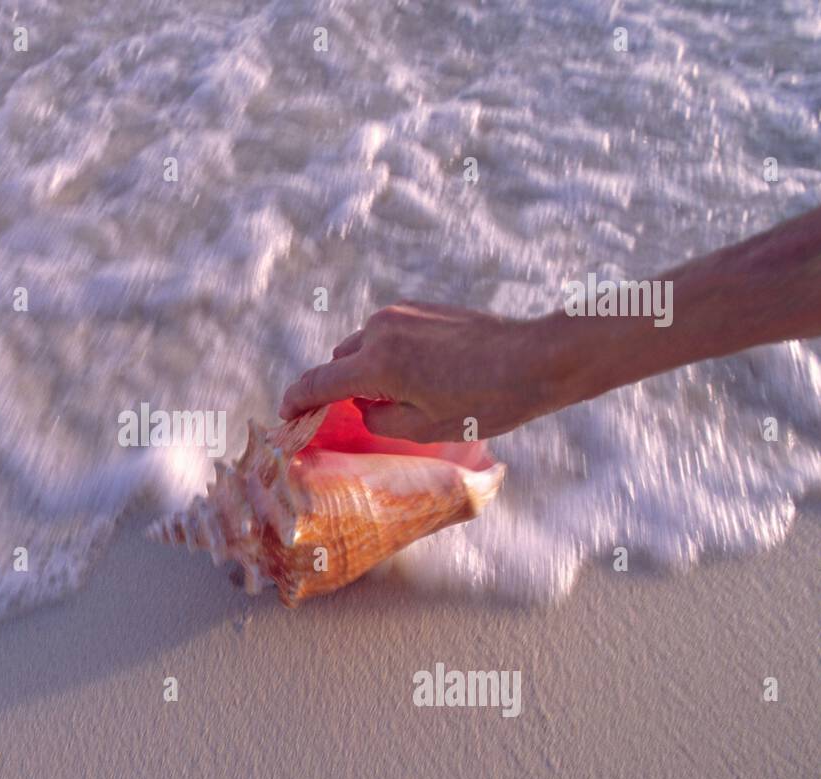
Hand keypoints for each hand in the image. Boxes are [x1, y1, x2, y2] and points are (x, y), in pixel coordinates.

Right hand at [278, 302, 547, 442]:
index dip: (295, 402)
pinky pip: (386, 334)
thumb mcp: (424, 429)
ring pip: (362, 347)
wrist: (535, 359)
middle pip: (338, 362)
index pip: (317, 383)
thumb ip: (377, 420)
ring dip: (366, 371)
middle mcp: (380, 330)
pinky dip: (389, 355)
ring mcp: (400, 313)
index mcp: (377, 365)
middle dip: (339, 388)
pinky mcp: (420, 307)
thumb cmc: (485, 401)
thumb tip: (363, 408)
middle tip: (357, 416)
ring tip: (401, 396)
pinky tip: (422, 375)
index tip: (285, 416)